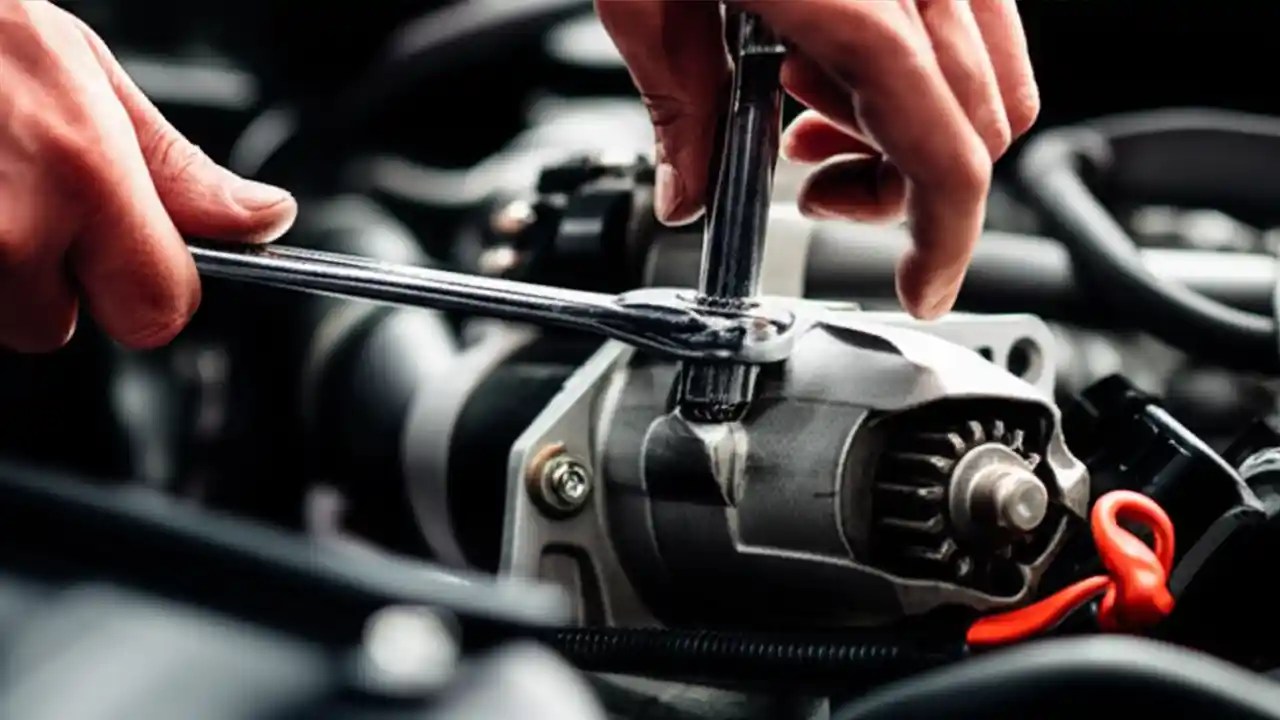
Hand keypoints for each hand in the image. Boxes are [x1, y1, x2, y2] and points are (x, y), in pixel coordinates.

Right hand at [0, 1, 296, 352]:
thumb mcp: (85, 74)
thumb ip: (177, 169)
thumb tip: (264, 219)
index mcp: (80, 176)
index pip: (159, 311)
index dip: (154, 287)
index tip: (137, 255)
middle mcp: (8, 229)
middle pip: (60, 326)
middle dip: (56, 279)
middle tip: (25, 197)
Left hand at [597, 0, 1038, 318]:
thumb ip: (676, 105)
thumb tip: (688, 188)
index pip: (947, 156)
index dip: (943, 241)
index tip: (920, 286)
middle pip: (974, 130)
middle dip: (903, 187)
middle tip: (809, 185)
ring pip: (982, 81)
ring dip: (905, 130)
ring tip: (804, 118)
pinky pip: (961, 27)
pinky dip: (908, 71)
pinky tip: (822, 56)